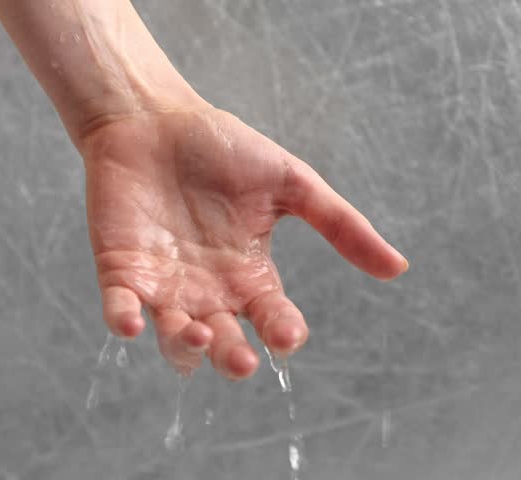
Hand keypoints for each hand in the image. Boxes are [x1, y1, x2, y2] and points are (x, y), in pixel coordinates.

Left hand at [80, 106, 407, 378]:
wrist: (156, 120)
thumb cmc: (223, 148)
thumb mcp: (290, 182)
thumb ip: (339, 223)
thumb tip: (399, 268)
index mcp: (250, 275)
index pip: (273, 319)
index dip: (282, 333)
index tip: (287, 336)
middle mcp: (208, 291)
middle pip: (223, 341)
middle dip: (231, 356)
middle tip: (242, 359)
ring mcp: (163, 285)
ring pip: (174, 337)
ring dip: (184, 345)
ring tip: (198, 331)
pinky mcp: (122, 271)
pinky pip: (120, 308)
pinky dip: (123, 321)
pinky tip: (130, 325)